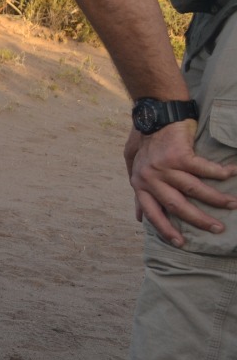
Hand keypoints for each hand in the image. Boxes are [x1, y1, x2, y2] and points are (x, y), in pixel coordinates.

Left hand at [124, 122, 236, 245]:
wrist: (154, 116)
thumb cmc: (147, 143)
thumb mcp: (134, 168)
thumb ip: (139, 192)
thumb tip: (138, 218)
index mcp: (140, 183)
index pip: (152, 212)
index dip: (166, 229)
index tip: (180, 243)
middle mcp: (151, 178)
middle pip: (177, 205)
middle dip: (199, 220)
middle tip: (217, 229)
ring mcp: (165, 167)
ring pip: (194, 189)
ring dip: (216, 199)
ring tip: (232, 205)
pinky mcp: (180, 155)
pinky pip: (204, 169)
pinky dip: (220, 172)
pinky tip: (232, 173)